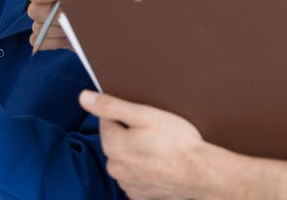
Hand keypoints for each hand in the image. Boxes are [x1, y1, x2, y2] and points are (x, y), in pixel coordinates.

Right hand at [0, 0, 102, 51]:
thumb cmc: (101, 2)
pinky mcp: (50, 37)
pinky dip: (55, 43)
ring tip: (76, 26)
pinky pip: (40, 43)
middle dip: (51, 15)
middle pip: (30, 11)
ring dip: (57, 31)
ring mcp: (46, 20)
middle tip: (74, 14)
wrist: (113, 26)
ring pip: (36, 30)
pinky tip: (69, 38)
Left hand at [79, 91, 206, 199]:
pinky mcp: (139, 194)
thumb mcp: (145, 115)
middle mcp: (115, 167)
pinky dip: (144, 169)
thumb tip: (84, 97)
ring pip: (125, 159)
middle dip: (129, 133)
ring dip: (136, 152)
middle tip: (154, 132)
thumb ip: (112, 106)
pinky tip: (159, 164)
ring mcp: (127, 183)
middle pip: (115, 140)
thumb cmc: (177, 142)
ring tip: (159, 148)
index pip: (107, 119)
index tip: (143, 116)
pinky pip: (135, 175)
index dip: (125, 114)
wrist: (202, 174)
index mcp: (112, 145)